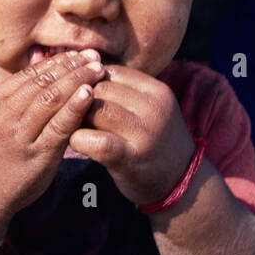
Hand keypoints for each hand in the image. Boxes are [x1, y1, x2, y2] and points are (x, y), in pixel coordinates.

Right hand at [0, 50, 107, 217]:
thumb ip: (17, 101)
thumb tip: (47, 77)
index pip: (30, 73)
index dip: (56, 61)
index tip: (77, 54)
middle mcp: (5, 114)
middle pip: (43, 81)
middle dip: (71, 66)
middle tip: (94, 57)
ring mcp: (20, 134)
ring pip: (52, 97)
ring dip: (78, 80)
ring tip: (98, 70)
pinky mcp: (37, 154)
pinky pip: (59, 126)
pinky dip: (75, 106)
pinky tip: (90, 94)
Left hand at [67, 64, 195, 207]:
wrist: (180, 182)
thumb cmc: (154, 141)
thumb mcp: (149, 109)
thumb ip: (123, 92)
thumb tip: (82, 73)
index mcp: (157, 91)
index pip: (113, 72)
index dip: (92, 82)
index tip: (84, 96)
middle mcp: (154, 109)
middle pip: (102, 88)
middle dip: (82, 99)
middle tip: (73, 113)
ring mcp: (144, 134)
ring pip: (96, 110)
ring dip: (77, 118)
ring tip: (75, 127)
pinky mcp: (130, 159)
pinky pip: (95, 141)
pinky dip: (78, 140)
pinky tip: (78, 144)